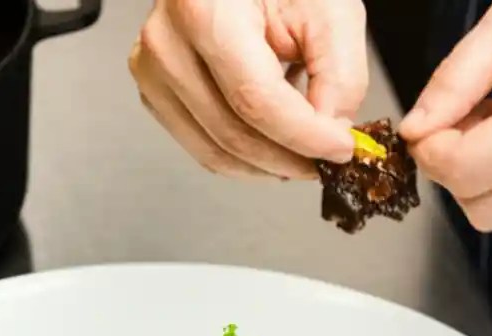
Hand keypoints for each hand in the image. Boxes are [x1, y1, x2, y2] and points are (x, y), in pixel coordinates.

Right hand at [128, 0, 365, 178]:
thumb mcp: (327, 8)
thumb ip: (340, 73)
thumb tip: (330, 137)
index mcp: (205, 10)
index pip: (254, 99)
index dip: (302, 135)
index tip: (340, 150)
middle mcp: (166, 44)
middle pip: (232, 133)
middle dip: (288, 158)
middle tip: (326, 162)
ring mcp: (151, 71)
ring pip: (214, 151)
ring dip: (266, 164)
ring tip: (302, 151)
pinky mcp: (153, 92)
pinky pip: (201, 145)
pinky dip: (242, 154)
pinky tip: (270, 136)